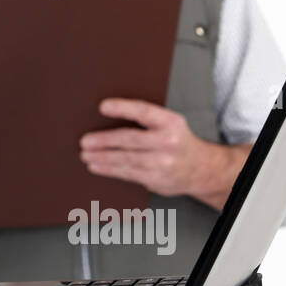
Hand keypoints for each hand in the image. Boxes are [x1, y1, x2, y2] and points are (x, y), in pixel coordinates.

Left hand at [78, 99, 249, 209]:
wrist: (200, 169)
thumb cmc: (177, 141)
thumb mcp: (170, 123)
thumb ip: (146, 119)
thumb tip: (106, 113)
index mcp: (171, 122)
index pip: (144, 112)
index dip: (123, 108)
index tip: (102, 106)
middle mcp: (168, 142)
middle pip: (130, 139)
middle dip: (104, 140)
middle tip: (85, 141)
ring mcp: (163, 163)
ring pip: (126, 159)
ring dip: (102, 157)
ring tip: (85, 154)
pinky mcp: (156, 179)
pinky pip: (127, 173)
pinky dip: (108, 170)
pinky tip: (96, 166)